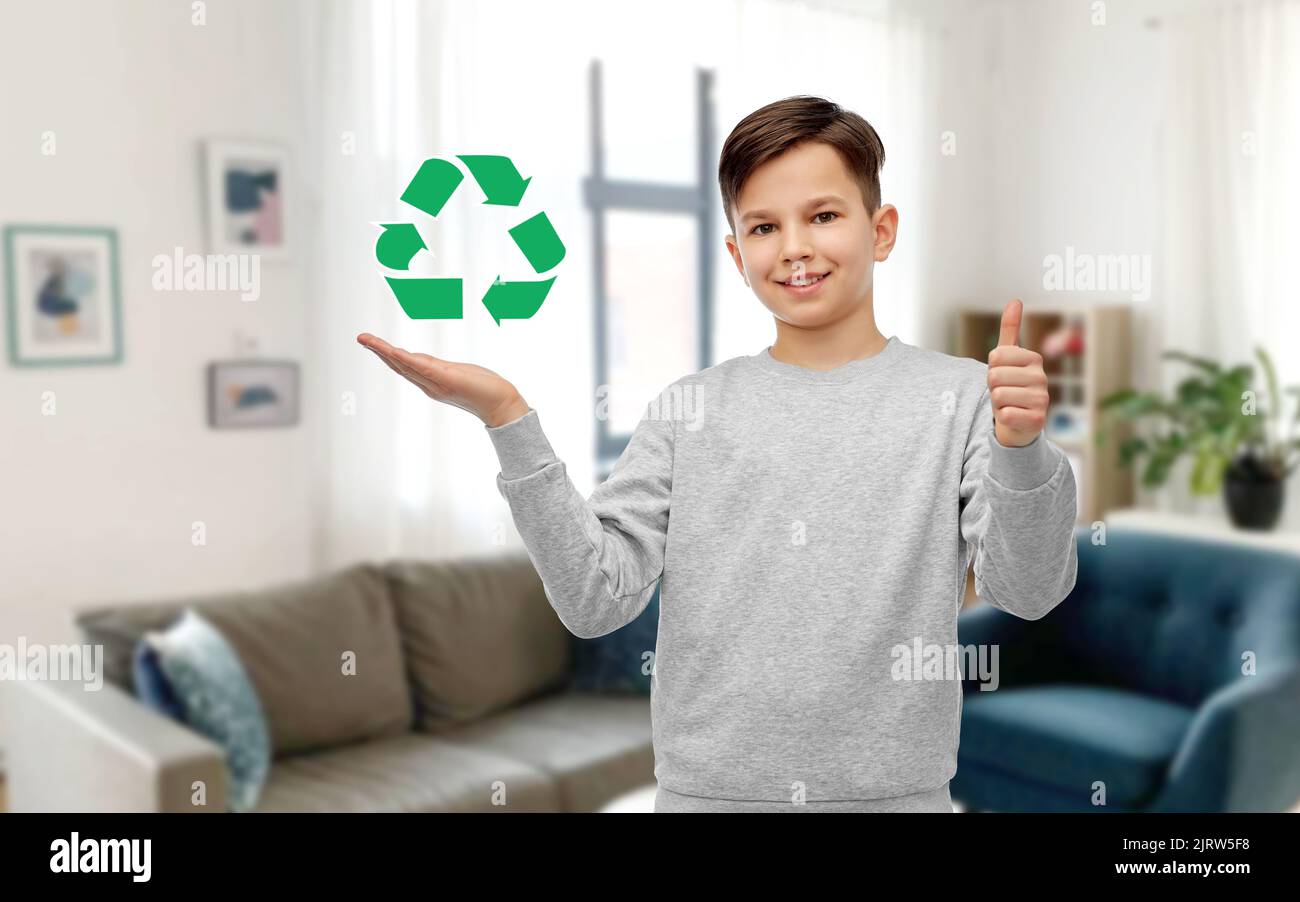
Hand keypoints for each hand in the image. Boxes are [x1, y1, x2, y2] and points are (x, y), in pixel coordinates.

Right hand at [356, 333, 529, 426]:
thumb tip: (426, 362)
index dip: (387, 354)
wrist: (501, 404)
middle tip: (361, 337)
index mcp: (431, 381)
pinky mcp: (447, 379)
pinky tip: (393, 351)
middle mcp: (429, 384)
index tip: (372, 342)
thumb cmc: (484, 389)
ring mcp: (436, 382)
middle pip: (399, 364)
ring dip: (384, 352)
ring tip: (367, 340)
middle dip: (378, 350)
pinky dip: (405, 358)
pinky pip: (421, 367)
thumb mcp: (457, 374)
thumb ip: (440, 369)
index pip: (405, 365)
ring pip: (405, 365)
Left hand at [988, 299, 1048, 447]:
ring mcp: (1042, 400)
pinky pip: (1005, 415)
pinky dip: (1003, 419)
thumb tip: (1015, 300)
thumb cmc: (1011, 385)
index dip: (991, 369)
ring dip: (997, 404)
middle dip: (993, 387)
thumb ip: (1010, 330)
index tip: (1002, 375)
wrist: (1018, 422)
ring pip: (998, 396)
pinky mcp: (1038, 421)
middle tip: (1004, 392)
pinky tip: (1014, 417)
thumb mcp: (1008, 357)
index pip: (995, 357)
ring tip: (1009, 404)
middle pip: (995, 377)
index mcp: (1034, 359)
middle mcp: (1042, 378)